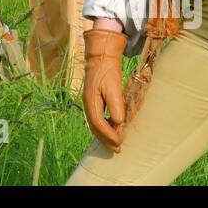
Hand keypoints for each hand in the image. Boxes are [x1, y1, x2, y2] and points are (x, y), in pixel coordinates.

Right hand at [82, 28, 127, 153]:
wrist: (101, 57)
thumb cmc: (108, 70)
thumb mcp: (114, 86)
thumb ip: (116, 105)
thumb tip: (118, 123)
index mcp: (90, 101)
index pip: (98, 123)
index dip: (108, 135)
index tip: (119, 142)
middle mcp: (87, 104)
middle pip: (94, 127)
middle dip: (105, 139)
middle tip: (117, 149)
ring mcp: (89, 103)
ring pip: (94, 125)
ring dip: (104, 136)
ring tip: (114, 144)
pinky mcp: (93, 101)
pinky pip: (97, 119)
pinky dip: (103, 128)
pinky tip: (111, 131)